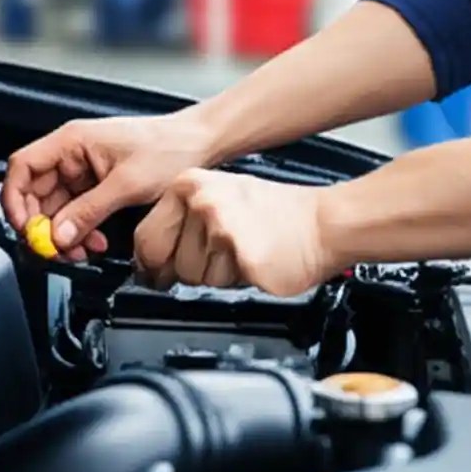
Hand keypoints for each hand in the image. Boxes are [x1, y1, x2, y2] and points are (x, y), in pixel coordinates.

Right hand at [2, 112, 215, 259]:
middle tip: (55, 249)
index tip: (26, 227)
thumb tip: (58, 235)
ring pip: (54, 208)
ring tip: (81, 249)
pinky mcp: (95, 185)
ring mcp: (82, 170)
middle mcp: (71, 154)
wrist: (199, 144)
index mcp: (71, 141)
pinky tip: (94, 241)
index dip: (16, 199)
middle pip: (35, 193)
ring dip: (63, 233)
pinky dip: (79, 230)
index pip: (22, 167)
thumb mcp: (126, 184)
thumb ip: (88, 211)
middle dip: (43, 226)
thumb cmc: (169, 147)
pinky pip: (74, 212)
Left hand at [133, 169, 341, 296]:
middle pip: (166, 262)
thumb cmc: (277, 213)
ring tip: (242, 255)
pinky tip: (255, 263)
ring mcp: (222, 229)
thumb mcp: (219, 198)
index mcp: (190, 184)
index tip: (154, 273)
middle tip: (209, 265)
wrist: (325, 223)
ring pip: (194, 278)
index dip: (149, 263)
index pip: (145, 236)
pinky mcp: (242, 256)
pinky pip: (221, 287)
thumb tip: (149, 260)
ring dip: (215, 277)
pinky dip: (237, 283)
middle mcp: (202, 203)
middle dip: (181, 273)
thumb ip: (181, 222)